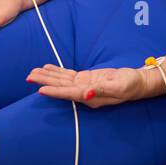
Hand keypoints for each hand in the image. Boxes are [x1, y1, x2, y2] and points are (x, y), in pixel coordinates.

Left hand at [25, 63, 151, 106]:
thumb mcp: (118, 87)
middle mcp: (84, 93)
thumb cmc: (129, 85)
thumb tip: (86, 95)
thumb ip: (101, 90)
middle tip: (28, 77)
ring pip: (62, 80)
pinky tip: (47, 68)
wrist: (137, 82)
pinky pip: (68, 75)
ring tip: (32, 72)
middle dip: (44, 82)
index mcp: (91, 97)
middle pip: (61, 86)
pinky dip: (57, 71)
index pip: (69, 94)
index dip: (55, 91)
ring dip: (47, 76)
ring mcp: (84, 86)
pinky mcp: (86, 79)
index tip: (40, 90)